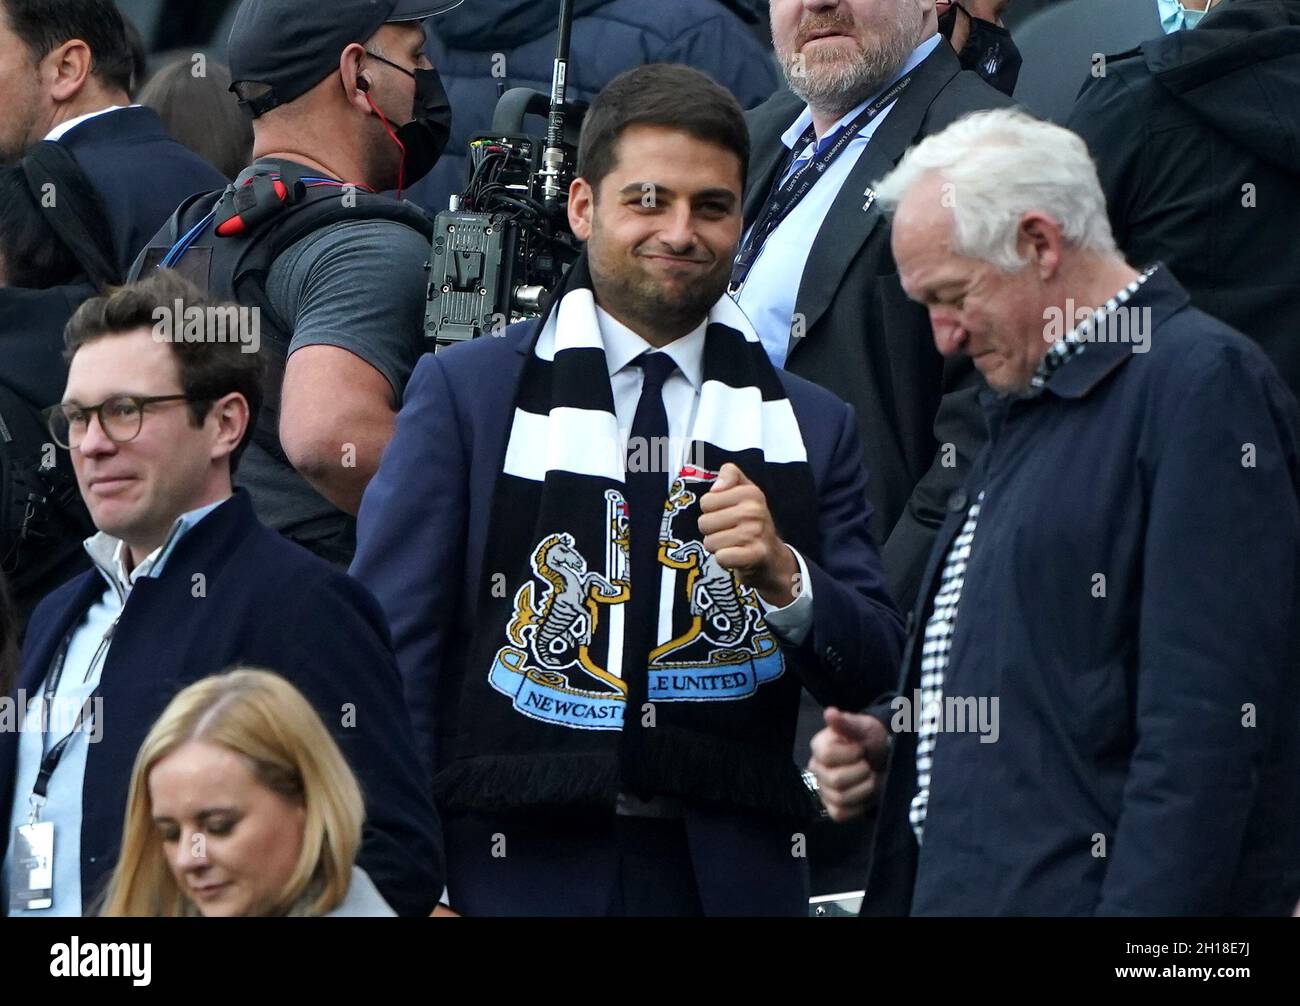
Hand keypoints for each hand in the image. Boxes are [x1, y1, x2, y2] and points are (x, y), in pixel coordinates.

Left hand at [698, 463, 798, 605]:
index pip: (706, 502)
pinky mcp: (755, 555)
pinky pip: (721, 557)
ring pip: (710, 542)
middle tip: (729, 532)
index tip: (726, 514)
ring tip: (733, 544)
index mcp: (751, 492)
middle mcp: (755, 510)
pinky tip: (736, 556)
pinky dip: (724, 560)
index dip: (711, 511)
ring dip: (717, 547)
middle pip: (704, 523)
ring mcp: (756, 533)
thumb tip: (716, 488)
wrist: (772, 555)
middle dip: (711, 531)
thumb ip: (729, 474)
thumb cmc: (750, 521)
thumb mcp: (744, 489)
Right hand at [808, 708, 891, 821]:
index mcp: (819, 747)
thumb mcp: (864, 727)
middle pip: (835, 780)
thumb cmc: (871, 740)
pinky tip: (863, 792)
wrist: (884, 759)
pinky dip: (858, 805)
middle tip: (867, 764)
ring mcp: (823, 789)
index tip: (860, 749)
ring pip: (840, 798)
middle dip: (860, 773)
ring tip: (869, 777)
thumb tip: (830, 712)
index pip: (827, 755)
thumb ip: (847, 722)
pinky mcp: (832, 807)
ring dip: (863, 788)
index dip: (850, 754)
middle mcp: (816, 768)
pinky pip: (840, 813)